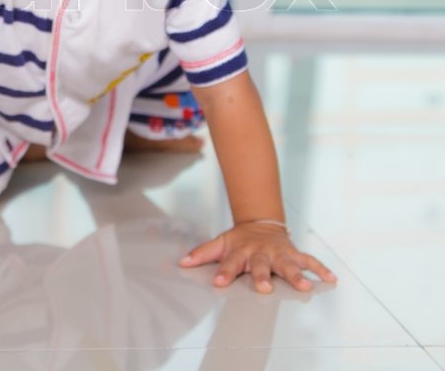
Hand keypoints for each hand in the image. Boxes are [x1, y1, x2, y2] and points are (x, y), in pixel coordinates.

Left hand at [178, 222, 337, 293]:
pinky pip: (309, 260)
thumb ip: (201, 254)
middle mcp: (260, 252)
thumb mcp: (219, 243)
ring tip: (305, 287)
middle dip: (262, 276)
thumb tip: (180, 262)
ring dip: (297, 275)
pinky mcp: (293, 253)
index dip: (223, 272)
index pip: (229, 263)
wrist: (261, 223)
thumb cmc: (239, 240)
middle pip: (260, 265)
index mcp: (240, 251)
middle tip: (264, 288)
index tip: (219, 283)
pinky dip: (320, 269)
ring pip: (288, 264)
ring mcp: (278, 252)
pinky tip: (331, 279)